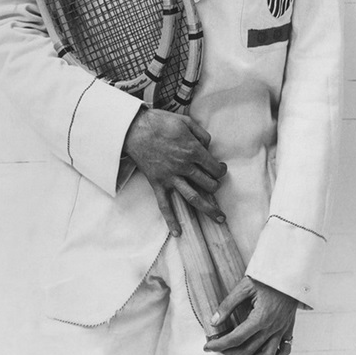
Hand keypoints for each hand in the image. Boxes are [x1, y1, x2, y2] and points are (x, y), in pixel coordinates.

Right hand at [123, 106, 227, 234]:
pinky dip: (171, 220)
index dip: (221, 169)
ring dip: (208, 209)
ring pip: (193, 197)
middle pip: (208, 183)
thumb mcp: (185, 121)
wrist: (134, 129)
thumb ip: (201, 134)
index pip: (214, 167)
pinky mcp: (158, 183)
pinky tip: (178, 233)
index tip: (220, 169)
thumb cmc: (160, 122)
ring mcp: (170, 177)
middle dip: (216, 186)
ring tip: (219, 218)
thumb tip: (208, 146)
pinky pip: (165, 205)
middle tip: (216, 185)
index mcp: (192, 151)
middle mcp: (184, 167)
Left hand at [204, 276, 296, 354]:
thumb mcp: (244, 286)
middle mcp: (272, 327)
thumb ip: (228, 304)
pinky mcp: (288, 329)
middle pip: (249, 349)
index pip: (237, 338)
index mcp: (260, 317)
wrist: (289, 273)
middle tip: (218, 348)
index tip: (208, 346)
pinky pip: (283, 352)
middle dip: (230, 352)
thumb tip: (214, 321)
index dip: (220, 345)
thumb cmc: (267, 278)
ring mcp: (282, 330)